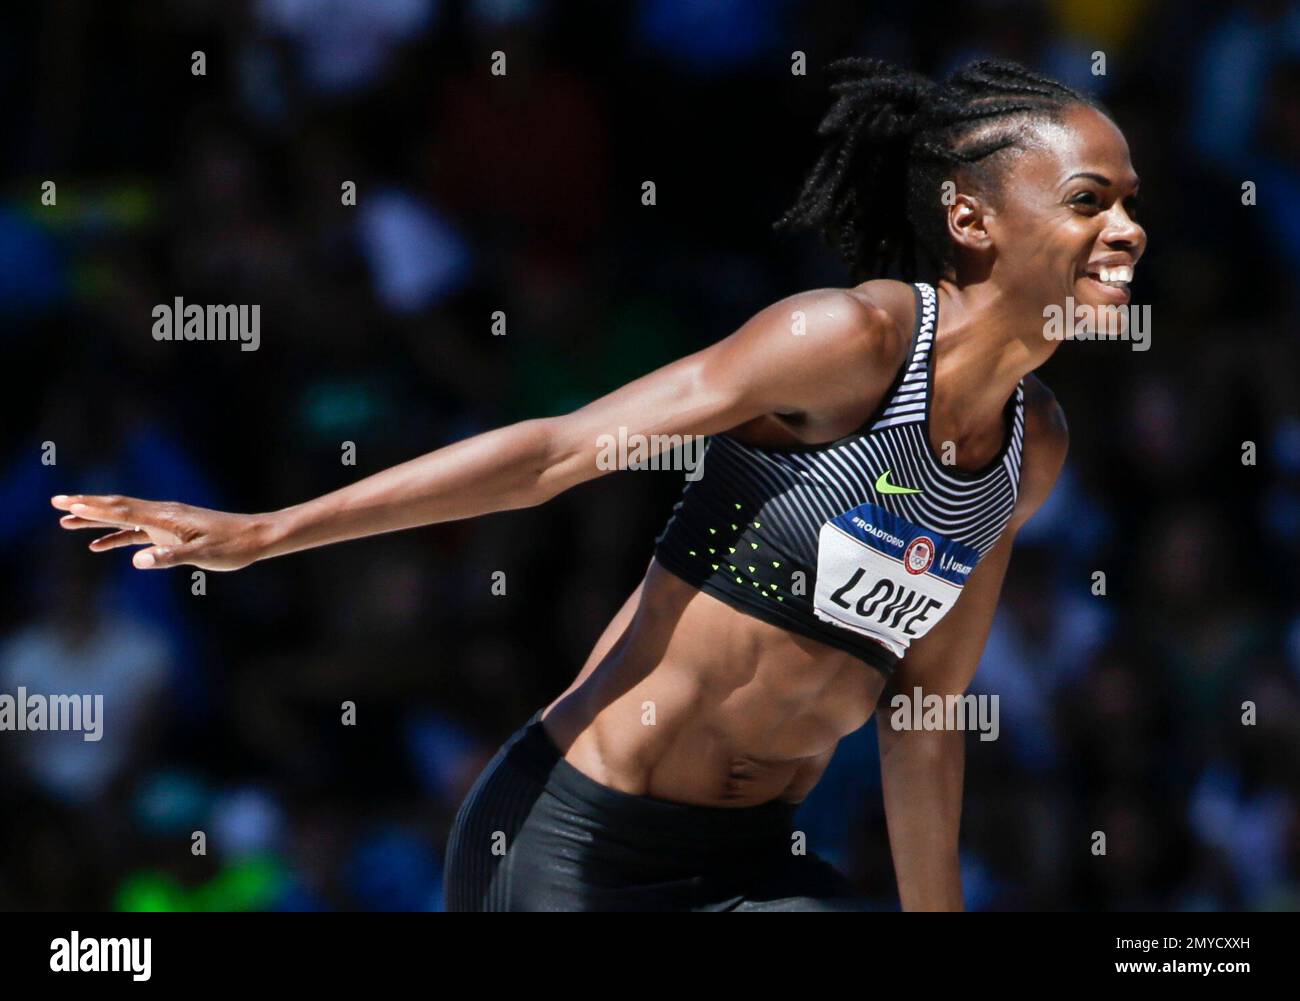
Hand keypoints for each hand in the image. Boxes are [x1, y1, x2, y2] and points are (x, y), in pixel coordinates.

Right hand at [51, 494, 269, 570]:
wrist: (257, 537)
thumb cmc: (233, 546)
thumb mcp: (202, 556)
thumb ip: (169, 557)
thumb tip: (137, 560)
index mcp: (167, 517)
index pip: (123, 510)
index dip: (93, 508)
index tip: (67, 504)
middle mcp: (164, 514)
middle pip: (118, 508)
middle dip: (86, 506)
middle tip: (57, 503)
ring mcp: (167, 522)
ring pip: (124, 519)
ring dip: (96, 521)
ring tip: (67, 523)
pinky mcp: (173, 531)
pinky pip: (137, 532)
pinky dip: (117, 537)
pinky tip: (100, 546)